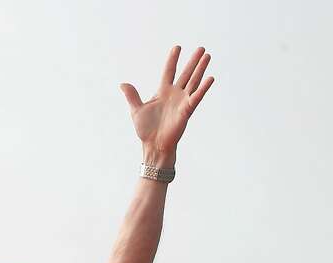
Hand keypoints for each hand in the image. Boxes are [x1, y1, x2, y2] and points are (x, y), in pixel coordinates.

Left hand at [120, 46, 214, 164]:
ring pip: (193, 82)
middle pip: (186, 74)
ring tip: (207, 56)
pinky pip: (196, 97)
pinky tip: (210, 78)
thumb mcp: (136, 110)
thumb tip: (122, 84)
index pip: (169, 71)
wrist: (153, 145)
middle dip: (193, 61)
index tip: (177, 47)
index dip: (173, 60)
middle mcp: (175, 95)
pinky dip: (203, 88)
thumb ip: (132, 96)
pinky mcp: (187, 111)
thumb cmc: (146, 130)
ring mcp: (182, 102)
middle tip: (201, 48)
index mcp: (163, 92)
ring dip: (200, 69)